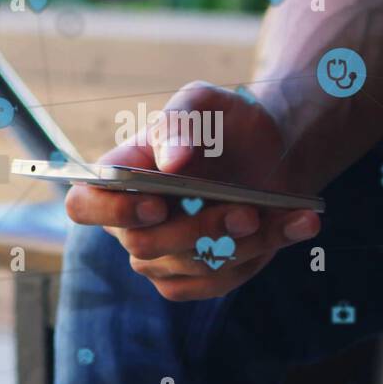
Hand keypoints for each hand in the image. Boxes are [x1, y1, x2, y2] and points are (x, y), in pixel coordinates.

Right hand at [64, 81, 320, 301]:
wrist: (270, 148)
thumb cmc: (222, 121)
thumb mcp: (202, 102)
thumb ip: (180, 122)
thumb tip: (171, 161)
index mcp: (118, 178)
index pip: (84, 206)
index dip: (111, 211)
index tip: (155, 202)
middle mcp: (133, 223)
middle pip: (144, 246)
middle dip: (198, 230)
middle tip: (244, 212)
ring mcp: (165, 255)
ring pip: (190, 266)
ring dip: (239, 243)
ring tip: (281, 212)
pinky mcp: (200, 276)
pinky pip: (219, 281)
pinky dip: (263, 252)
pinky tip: (299, 225)